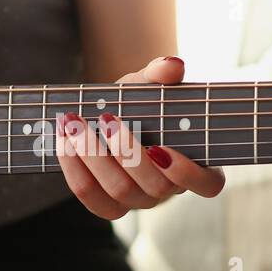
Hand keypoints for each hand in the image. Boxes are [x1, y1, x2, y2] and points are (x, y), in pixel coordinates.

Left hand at [56, 56, 224, 219]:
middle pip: (154, 187)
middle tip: (106, 118)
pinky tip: (63, 140)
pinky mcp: (108, 204)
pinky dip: (74, 167)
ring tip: (75, 123)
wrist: (108, 114)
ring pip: (120, 192)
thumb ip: (161, 74)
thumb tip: (172, 66)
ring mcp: (139, 200)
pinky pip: (91, 196)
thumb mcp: (149, 84)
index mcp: (196, 163)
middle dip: (127, 152)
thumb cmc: (140, 102)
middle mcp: (169, 189)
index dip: (186, 173)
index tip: (161, 147)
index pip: (208, 184)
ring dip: (94, 156)